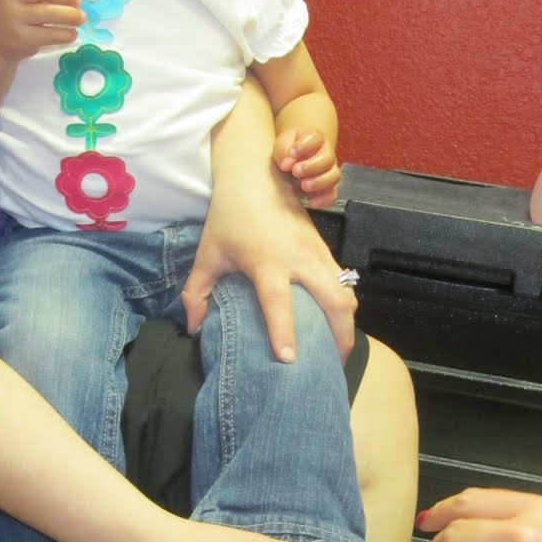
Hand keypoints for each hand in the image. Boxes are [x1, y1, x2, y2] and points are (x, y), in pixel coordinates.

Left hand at [183, 160, 355, 361]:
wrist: (257, 175)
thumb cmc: (229, 217)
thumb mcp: (207, 255)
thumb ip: (196, 294)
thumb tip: (194, 329)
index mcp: (266, 260)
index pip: (278, 301)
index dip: (283, 331)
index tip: (289, 360)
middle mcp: (299, 257)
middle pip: (334, 300)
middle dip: (340, 336)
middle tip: (332, 366)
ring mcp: (317, 252)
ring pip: (346, 292)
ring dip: (347, 323)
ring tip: (338, 351)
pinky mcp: (325, 249)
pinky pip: (344, 282)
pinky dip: (345, 306)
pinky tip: (337, 324)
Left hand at [272, 127, 340, 208]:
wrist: (293, 159)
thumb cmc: (289, 149)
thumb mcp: (282, 143)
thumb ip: (283, 149)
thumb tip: (287, 162)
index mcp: (316, 138)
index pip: (316, 138)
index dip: (305, 145)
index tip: (292, 152)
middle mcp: (326, 153)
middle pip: (328, 158)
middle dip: (312, 166)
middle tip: (295, 171)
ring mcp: (329, 170)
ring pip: (334, 176)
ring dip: (319, 182)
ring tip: (303, 186)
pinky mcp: (328, 187)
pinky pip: (333, 194)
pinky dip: (324, 199)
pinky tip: (311, 201)